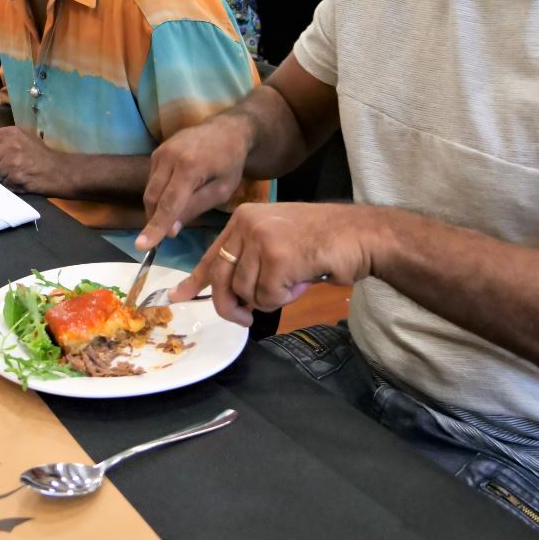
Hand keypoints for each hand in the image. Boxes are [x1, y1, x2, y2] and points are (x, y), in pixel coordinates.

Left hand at [0, 127, 64, 194]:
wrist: (60, 171)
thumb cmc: (41, 155)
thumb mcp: (23, 138)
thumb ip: (3, 140)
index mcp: (10, 133)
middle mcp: (8, 145)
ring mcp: (10, 163)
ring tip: (11, 173)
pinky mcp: (13, 178)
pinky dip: (5, 184)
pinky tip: (17, 180)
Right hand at [137, 114, 250, 250]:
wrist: (226, 129)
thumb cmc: (230, 162)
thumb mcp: (221, 190)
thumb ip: (195, 208)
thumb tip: (170, 230)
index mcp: (190, 167)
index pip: (168, 204)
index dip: (155, 227)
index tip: (141, 246)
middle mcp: (169, 157)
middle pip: (153, 198)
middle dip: (156, 219)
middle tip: (170, 232)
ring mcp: (160, 152)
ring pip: (149, 190)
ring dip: (157, 207)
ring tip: (176, 212)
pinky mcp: (156, 152)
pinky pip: (152, 180)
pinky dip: (159, 194)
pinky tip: (174, 195)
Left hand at [171, 203, 372, 325]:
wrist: (359, 235)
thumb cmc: (322, 242)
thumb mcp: (276, 244)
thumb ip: (249, 263)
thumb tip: (225, 296)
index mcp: (243, 219)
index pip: (211, 255)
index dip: (196, 280)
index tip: (179, 297)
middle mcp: (246, 225)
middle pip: (222, 279)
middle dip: (231, 306)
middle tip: (245, 320)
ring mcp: (261, 239)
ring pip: (246, 292)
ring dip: (269, 299)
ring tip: (293, 281)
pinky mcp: (277, 257)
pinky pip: (267, 297)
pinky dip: (284, 298)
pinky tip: (302, 280)